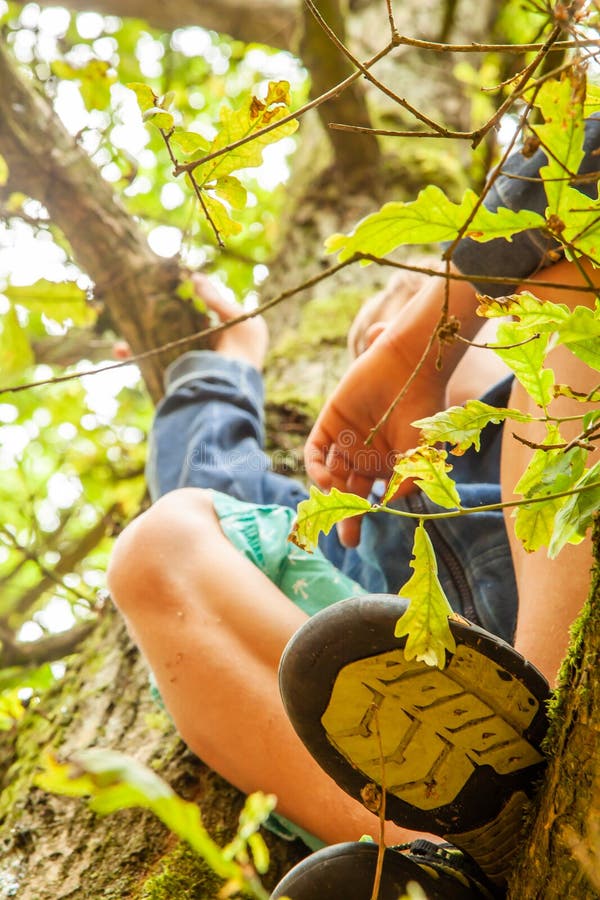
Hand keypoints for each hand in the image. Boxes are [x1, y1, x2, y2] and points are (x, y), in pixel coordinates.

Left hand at [305, 325, 446, 545]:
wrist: (409, 367)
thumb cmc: (422, 411)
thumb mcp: (420, 453)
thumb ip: (406, 481)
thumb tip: (389, 507)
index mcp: (386, 467)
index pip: (369, 500)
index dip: (362, 519)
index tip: (356, 540)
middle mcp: (364, 457)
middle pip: (347, 493)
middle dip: (345, 517)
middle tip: (347, 539)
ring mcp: (346, 441)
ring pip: (330, 476)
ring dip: (330, 492)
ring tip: (339, 500)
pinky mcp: (329, 423)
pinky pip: (314, 452)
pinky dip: (315, 468)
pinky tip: (327, 479)